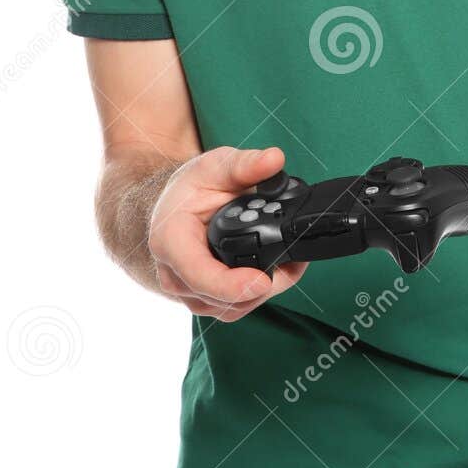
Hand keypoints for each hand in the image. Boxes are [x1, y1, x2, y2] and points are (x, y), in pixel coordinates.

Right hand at [148, 144, 308, 320]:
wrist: (175, 209)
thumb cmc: (191, 189)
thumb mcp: (215, 166)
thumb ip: (244, 164)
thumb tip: (274, 159)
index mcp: (170, 240)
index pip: (199, 274)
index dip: (232, 285)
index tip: (263, 281)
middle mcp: (174, 274)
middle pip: (223, 298)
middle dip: (266, 284)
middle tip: (297, 261)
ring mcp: (189, 293)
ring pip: (233, 308)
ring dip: (267, 290)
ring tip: (293, 262)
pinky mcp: (205, 301)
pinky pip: (235, 308)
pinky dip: (260, 293)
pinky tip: (279, 270)